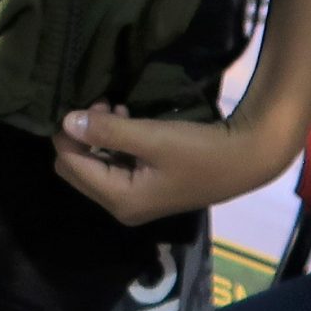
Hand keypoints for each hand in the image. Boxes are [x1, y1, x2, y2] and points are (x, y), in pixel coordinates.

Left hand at [53, 101, 294, 224]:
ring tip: (115, 108)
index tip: (86, 103)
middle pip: (76, 169)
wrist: (244, 160)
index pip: (70, 165)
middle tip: (101, 106)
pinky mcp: (146, 187)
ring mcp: (134, 199)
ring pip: (93, 164)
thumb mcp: (150, 137)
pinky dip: (112, 142)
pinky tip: (127, 119)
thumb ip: (106, 130)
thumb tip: (66, 122)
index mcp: (120, 199)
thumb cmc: (197, 150)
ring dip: (96, 136)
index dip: (68, 134)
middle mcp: (121, 206)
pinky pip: (112, 164)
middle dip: (80, 136)